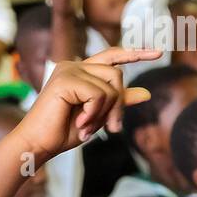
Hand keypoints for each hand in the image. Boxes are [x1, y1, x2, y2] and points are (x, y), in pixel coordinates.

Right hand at [16, 47, 156, 159]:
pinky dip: (94, 113)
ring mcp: (68, 70)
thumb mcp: (98, 116)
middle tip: (110, 128)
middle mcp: (73, 65)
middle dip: (119, 104)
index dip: (135, 53)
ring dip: (105, 112)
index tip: (158, 52)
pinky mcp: (65, 80)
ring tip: (88, 128)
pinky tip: (80, 123)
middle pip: (116, 74)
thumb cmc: (63, 132)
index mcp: (79, 71)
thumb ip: (118, 102)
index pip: (112, 56)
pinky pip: (98, 94)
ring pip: (110, 86)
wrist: (38, 144)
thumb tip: (146, 93)